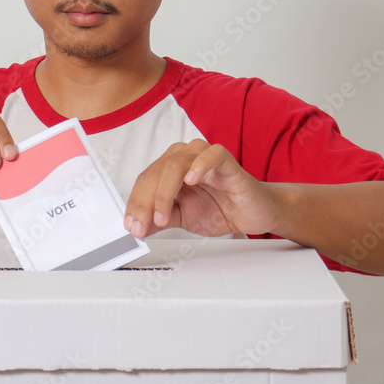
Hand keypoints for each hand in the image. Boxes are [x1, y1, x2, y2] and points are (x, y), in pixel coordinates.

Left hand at [123, 140, 279, 238]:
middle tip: (142, 226)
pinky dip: (199, 166)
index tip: (131, 226)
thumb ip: (159, 220)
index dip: (135, 203)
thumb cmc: (220, 208)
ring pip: (174, 165)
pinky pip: (211, 155)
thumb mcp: (182, 218)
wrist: (252, 213)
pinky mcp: (226, 160)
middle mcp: (184, 157)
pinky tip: (191, 180)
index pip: (145, 180)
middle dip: (145, 203)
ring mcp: (204, 155)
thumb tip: (138, 228)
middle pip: (156, 173)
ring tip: (162, 217)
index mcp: (170, 167)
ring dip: (164, 193)